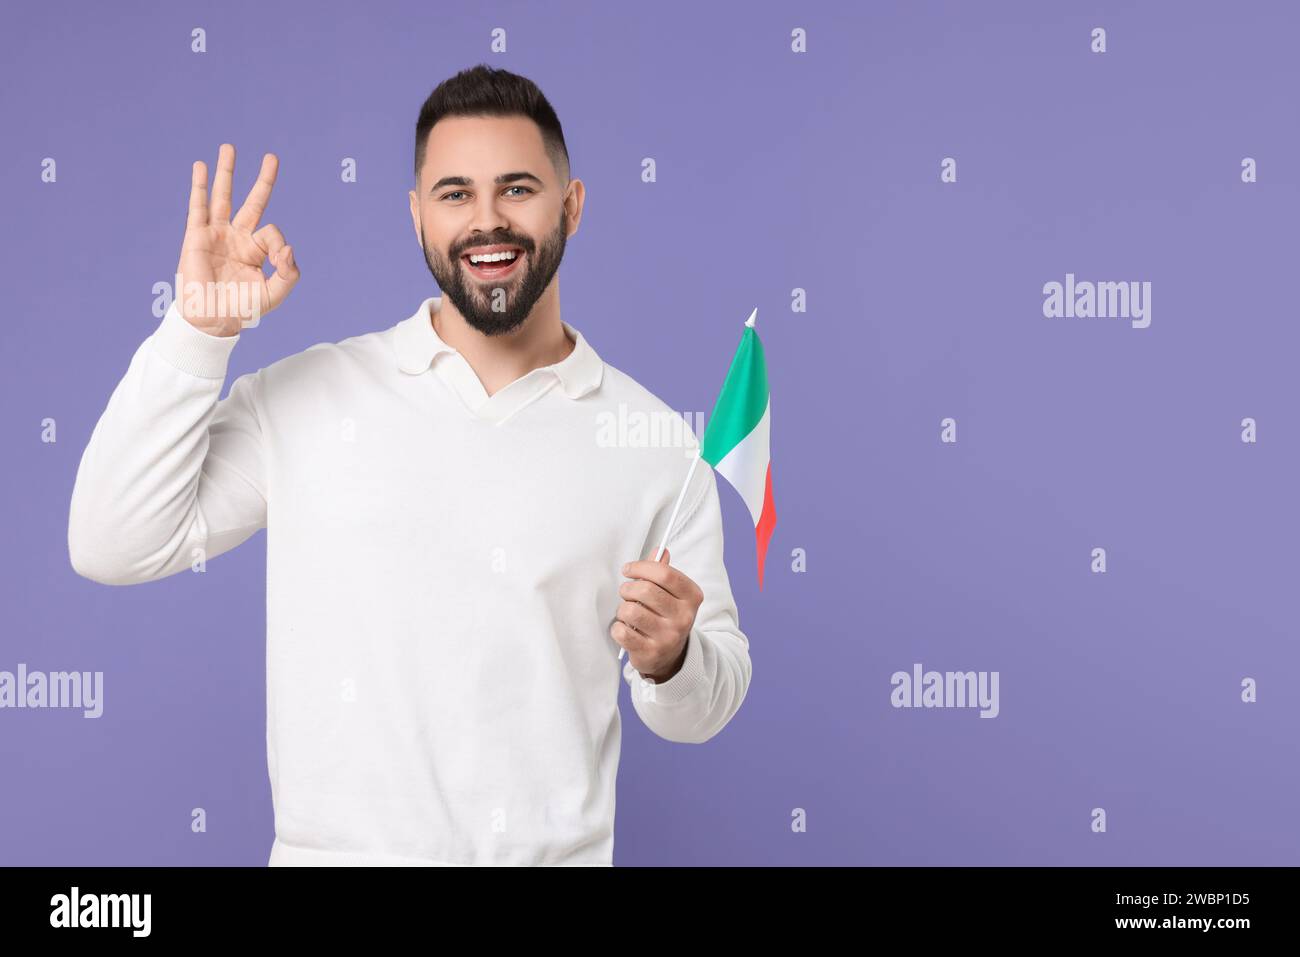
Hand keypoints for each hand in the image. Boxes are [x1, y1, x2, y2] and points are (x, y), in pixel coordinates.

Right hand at [175, 144, 299, 336]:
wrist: (212, 318)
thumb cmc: (243, 308)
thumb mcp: (274, 293)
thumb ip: (289, 273)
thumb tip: (290, 247)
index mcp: (256, 250)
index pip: (272, 231)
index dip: (278, 243)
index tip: (279, 258)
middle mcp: (237, 237)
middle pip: (253, 202)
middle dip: (263, 180)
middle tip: (271, 157)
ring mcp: (216, 234)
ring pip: (223, 196)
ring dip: (226, 172)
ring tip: (229, 148)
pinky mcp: (196, 235)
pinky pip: (198, 205)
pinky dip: (199, 185)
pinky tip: (200, 166)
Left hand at [611, 548, 703, 682]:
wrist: (670, 656)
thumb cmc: (666, 617)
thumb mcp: (671, 594)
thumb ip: (663, 572)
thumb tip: (660, 550)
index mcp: (692, 597)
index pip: (664, 573)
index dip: (641, 567)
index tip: (628, 569)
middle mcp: (684, 617)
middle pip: (645, 590)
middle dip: (628, 588)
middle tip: (626, 592)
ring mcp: (668, 637)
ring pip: (630, 610)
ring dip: (622, 609)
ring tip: (628, 613)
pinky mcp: (650, 652)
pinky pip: (622, 631)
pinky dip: (618, 628)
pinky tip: (626, 629)